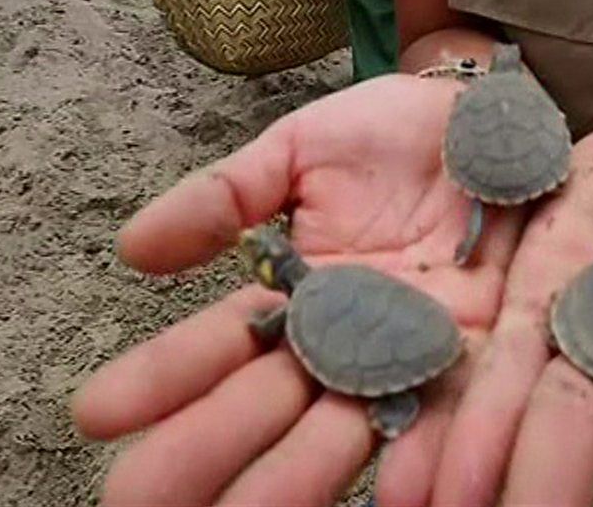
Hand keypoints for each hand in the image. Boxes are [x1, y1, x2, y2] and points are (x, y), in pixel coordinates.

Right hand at [70, 74, 524, 505]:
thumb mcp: (299, 151)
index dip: (163, 377)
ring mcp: (412, 353)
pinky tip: (392, 497)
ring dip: (297, 470)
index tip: (99, 410)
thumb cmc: (391, 133)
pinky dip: (420, 457)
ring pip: (347, 426)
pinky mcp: (481, 355)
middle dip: (208, 448)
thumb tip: (134, 249)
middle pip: (270, 406)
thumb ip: (226, 195)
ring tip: (251, 503)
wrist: (492, 122)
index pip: (218, 345)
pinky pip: (447, 413)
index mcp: (295, 294)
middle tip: (140, 496)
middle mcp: (346, 339)